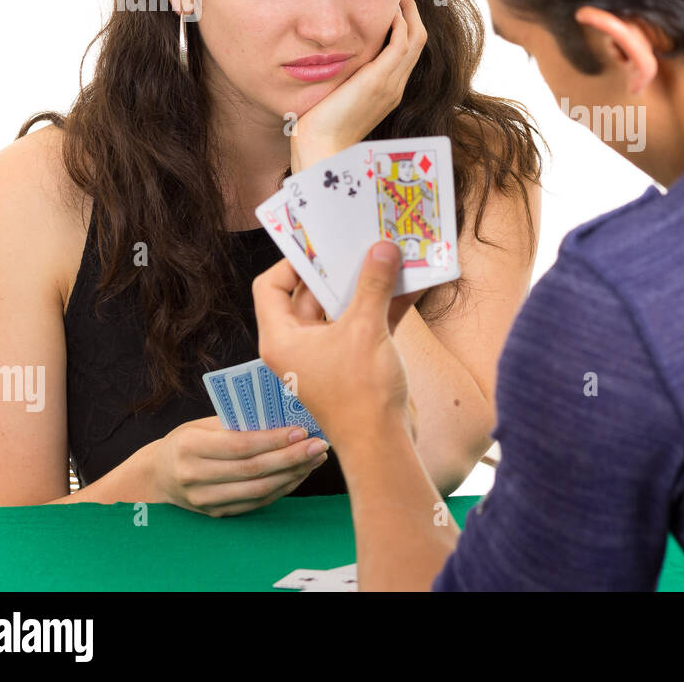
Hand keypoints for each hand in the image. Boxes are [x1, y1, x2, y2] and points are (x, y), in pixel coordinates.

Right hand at [146, 416, 329, 516]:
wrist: (158, 476)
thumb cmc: (189, 441)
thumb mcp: (204, 425)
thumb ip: (238, 423)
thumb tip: (286, 415)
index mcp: (190, 447)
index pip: (240, 445)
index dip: (273, 440)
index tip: (302, 430)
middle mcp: (195, 476)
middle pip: (253, 470)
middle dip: (292, 457)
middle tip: (320, 444)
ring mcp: (205, 500)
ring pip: (258, 490)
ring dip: (293, 474)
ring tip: (316, 458)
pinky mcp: (217, 514)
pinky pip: (257, 503)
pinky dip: (283, 488)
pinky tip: (300, 473)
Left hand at [254, 242, 422, 449]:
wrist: (383, 445)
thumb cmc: (359, 394)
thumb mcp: (366, 329)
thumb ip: (374, 286)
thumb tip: (383, 248)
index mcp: (282, 338)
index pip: (270, 287)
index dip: (291, 262)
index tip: (322, 245)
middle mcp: (301, 344)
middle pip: (312, 293)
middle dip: (340, 268)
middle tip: (361, 238)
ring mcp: (330, 352)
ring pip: (345, 306)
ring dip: (369, 284)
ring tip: (391, 254)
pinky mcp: (357, 360)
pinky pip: (368, 322)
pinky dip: (387, 304)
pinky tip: (413, 283)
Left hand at [291, 0, 426, 172]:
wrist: (322, 148)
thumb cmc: (321, 127)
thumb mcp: (336, 96)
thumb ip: (341, 78)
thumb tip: (326, 59)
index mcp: (388, 91)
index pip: (407, 51)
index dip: (405, 25)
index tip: (391, 7)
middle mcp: (395, 86)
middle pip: (418, 40)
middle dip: (411, 12)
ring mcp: (391, 84)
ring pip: (416, 38)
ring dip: (408, 12)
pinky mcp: (380, 80)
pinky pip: (402, 43)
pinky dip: (401, 23)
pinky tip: (390, 10)